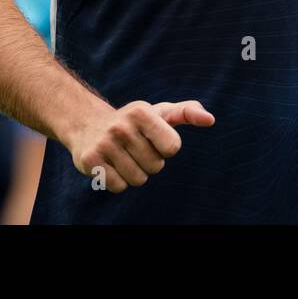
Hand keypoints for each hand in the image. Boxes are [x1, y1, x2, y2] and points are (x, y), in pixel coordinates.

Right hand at [65, 99, 214, 192]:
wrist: (87, 125)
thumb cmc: (133, 121)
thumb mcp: (159, 112)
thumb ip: (187, 113)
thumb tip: (210, 119)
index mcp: (141, 112)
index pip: (172, 147)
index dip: (166, 148)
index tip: (153, 137)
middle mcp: (121, 126)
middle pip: (156, 166)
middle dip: (149, 162)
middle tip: (134, 148)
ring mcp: (104, 143)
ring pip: (138, 179)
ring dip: (134, 173)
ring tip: (122, 156)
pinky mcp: (90, 161)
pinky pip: (119, 187)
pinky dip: (118, 181)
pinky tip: (109, 164)